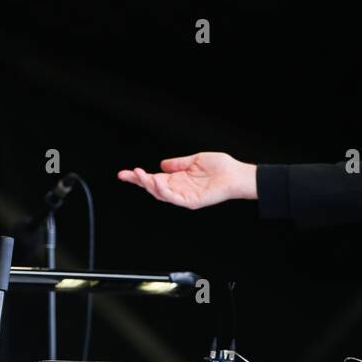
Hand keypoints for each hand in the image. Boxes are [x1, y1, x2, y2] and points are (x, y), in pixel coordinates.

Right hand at [117, 152, 255, 209]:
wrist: (237, 174)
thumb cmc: (221, 167)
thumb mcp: (195, 160)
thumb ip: (178, 164)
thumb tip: (162, 165)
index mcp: (179, 179)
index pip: (155, 178)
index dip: (140, 176)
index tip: (125, 173)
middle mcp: (179, 188)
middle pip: (153, 187)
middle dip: (138, 181)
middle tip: (125, 175)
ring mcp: (185, 196)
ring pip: (161, 193)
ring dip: (148, 185)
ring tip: (140, 175)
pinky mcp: (192, 201)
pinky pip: (174, 198)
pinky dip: (164, 191)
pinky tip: (156, 183)